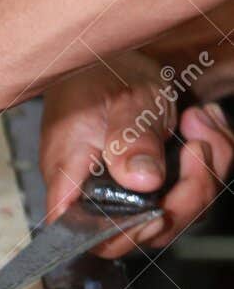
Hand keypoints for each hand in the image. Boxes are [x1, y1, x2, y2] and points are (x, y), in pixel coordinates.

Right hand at [40, 53, 232, 258]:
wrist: (123, 52)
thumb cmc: (105, 71)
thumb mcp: (122, 99)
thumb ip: (129, 140)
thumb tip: (141, 181)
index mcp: (73, 179)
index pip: (86, 232)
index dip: (123, 235)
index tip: (158, 212)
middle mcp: (102, 193)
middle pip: (147, 230)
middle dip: (188, 193)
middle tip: (198, 147)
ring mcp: (136, 190)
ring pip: (182, 210)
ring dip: (208, 168)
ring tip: (199, 120)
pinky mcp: (163, 181)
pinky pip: (198, 188)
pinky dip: (215, 156)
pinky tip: (205, 122)